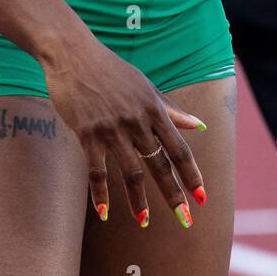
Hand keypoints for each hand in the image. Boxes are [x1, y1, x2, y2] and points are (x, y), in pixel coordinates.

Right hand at [44, 37, 206, 227]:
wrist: (74, 54)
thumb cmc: (110, 69)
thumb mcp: (145, 86)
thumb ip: (170, 109)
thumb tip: (199, 125)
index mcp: (154, 109)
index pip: (179, 148)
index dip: (192, 174)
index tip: (202, 196)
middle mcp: (137, 121)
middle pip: (160, 165)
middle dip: (174, 195)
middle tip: (185, 221)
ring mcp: (112, 129)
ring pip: (131, 172)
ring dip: (138, 200)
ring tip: (144, 221)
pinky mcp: (88, 134)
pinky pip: (96, 171)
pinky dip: (101, 193)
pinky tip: (104, 212)